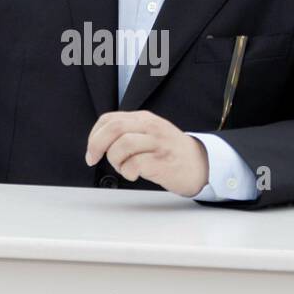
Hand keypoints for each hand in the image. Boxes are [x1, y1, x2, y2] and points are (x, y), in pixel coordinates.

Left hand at [85, 111, 209, 195]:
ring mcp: (158, 143)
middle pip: (114, 129)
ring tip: (124, 168)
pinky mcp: (162, 161)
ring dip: (115, 161)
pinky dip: (128, 172)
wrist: (201, 164)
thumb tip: (99, 143)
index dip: (95, 136)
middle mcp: (150, 127)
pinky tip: (134, 175)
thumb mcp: (150, 133)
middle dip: (97, 145)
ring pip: (122, 146)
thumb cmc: (171, 152)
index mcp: (144, 119)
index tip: (92, 151)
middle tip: (93, 159)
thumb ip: (128, 132)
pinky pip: (135, 164)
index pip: (109, 119)